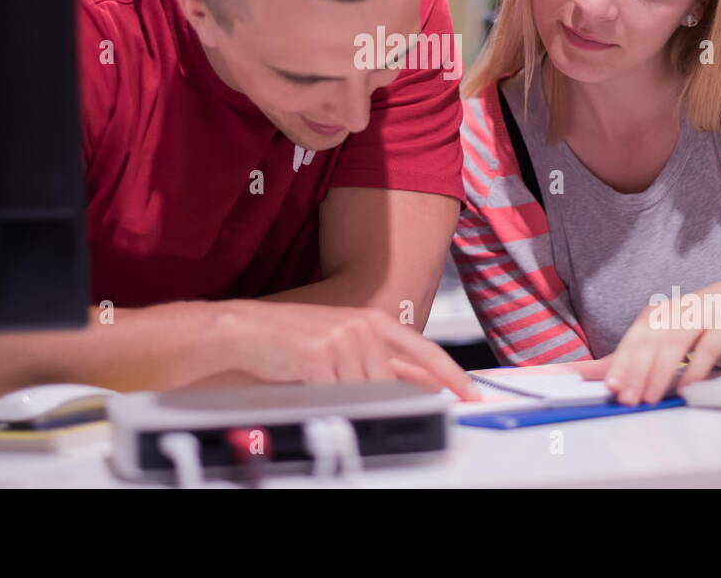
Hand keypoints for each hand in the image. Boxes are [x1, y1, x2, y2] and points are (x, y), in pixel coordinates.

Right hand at [218, 300, 480, 400]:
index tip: (469, 392)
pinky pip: (336, 395)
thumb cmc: (296, 338)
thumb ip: (382, 361)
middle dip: (377, 398)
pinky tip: (311, 386)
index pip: (425, 351)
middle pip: (391, 383)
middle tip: (350, 393)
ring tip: (322, 383)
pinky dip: (327, 400)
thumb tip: (419, 382)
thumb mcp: (346, 341)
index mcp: (375, 321)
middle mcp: (364, 327)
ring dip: (347, 397)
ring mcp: (343, 339)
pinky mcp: (319, 355)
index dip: (451, 374)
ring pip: (364, 391)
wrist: (251, 329)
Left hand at [592, 275, 720, 404]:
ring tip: (649, 397)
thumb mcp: (669, 331)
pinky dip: (695, 369)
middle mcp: (676, 312)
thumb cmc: (702, 321)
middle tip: (625, 397)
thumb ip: (638, 352)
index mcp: (659, 314)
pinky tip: (685, 388)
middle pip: (649, 341)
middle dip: (635, 371)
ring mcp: (701, 318)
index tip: (610, 385)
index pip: (634, 338)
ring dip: (659, 372)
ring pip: (674, 344)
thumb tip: (600, 371)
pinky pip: (707, 349)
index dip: (621, 361)